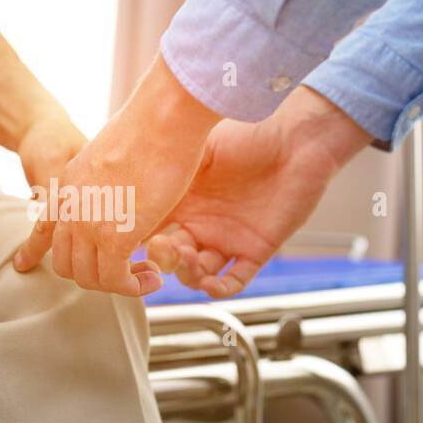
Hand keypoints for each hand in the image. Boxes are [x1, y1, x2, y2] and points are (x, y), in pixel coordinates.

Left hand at [13, 56, 219, 294]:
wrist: (162, 118)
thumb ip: (110, 181)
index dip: (33, 250)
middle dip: (95, 274)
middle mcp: (72, 207)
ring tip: (145, 275)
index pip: (43, 226)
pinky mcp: (115, 236)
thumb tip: (127, 195)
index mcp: (70, 185)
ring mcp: (89, 224)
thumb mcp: (114, 158)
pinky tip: (152, 277)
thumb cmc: (152, 128)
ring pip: (89, 277)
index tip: (23, 265)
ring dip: (118, 284)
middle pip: (66, 262)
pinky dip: (134, 286)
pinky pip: (116, 280)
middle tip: (126, 271)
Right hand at [147, 86, 371, 297]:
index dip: (139, 241)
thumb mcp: (197, 148)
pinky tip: (210, 284)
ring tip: (189, 258)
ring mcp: (226, 238)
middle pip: (170, 258)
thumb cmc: (248, 134)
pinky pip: (234, 280)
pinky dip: (220, 288)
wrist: (293, 138)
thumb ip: (167, 167)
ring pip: (197, 273)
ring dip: (188, 273)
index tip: (129, 242)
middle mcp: (200, 223)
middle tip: (164, 248)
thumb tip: (130, 183)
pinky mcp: (254, 250)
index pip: (150, 231)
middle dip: (163, 259)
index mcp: (181, 201)